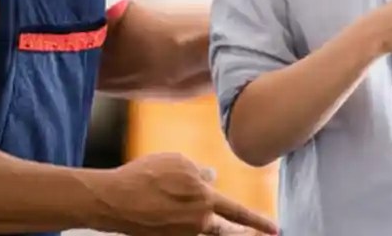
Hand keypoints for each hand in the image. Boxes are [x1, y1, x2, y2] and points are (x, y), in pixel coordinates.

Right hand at [101, 152, 278, 234]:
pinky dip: (180, 220)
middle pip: (225, 232)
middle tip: (254, 233)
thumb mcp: (177, 162)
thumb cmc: (145, 175)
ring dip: (206, 225)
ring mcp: (182, 235)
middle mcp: (198, 222)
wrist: (113, 200)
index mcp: (205, 199)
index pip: (239, 213)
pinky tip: (167, 209)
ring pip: (203, 231)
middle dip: (241, 233)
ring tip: (202, 215)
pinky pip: (182, 230)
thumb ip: (199, 173)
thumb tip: (211, 178)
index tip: (277, 230)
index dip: (259, 222)